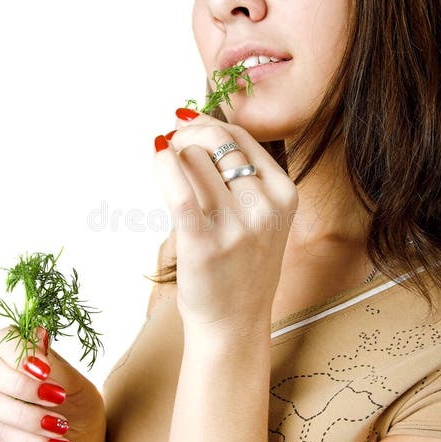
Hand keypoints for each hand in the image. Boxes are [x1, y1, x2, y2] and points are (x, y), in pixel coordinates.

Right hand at [0, 326, 105, 441]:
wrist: (81, 440)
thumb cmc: (77, 403)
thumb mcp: (76, 384)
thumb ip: (54, 365)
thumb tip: (38, 334)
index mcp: (17, 351)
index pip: (2, 338)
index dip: (20, 353)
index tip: (46, 370)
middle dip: (18, 383)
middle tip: (56, 398)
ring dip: (26, 416)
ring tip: (60, 426)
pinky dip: (27, 439)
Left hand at [154, 110, 298, 332]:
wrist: (234, 323)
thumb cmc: (240, 265)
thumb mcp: (260, 216)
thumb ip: (237, 172)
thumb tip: (189, 118)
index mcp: (284, 194)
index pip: (241, 137)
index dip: (207, 124)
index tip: (186, 126)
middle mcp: (265, 207)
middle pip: (217, 141)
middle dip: (187, 133)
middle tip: (170, 141)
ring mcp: (236, 226)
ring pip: (194, 159)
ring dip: (173, 156)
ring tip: (166, 166)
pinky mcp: (203, 242)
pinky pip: (178, 188)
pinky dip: (162, 164)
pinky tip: (156, 155)